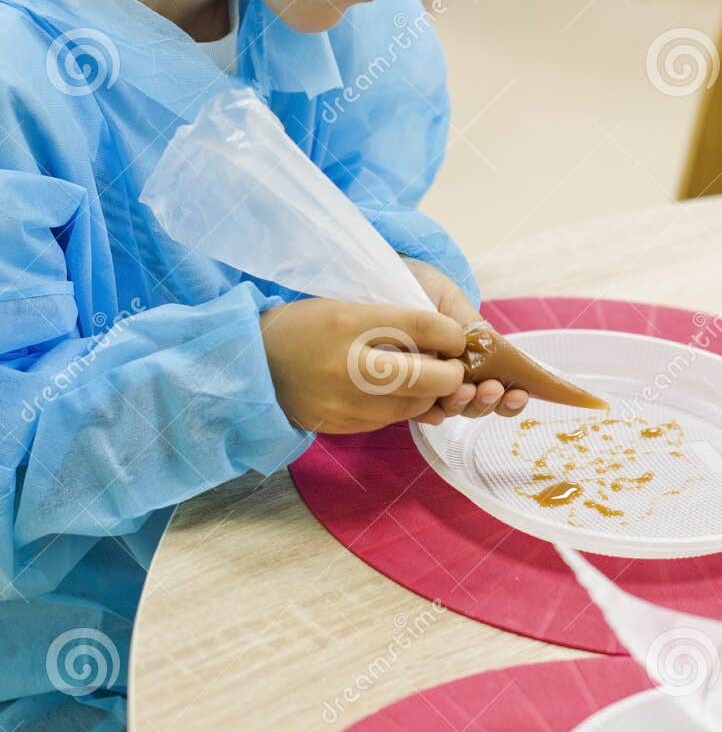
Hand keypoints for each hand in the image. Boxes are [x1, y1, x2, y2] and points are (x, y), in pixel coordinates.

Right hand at [260, 298, 466, 433]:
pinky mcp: (341, 426)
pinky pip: (389, 421)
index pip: (421, 325)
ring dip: (430, 394)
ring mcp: (344, 401)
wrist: (253, 364)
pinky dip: (402, 408)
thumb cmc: (304, 326)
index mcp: (350, 322)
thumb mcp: (344, 305)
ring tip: (427, 381)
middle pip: (426, 376)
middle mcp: (348, 364)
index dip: (451, 333)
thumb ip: (390, 319)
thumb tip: (444, 334)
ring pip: (413, 406)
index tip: (458, 336)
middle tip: (454, 367)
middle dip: (451, 374)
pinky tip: (398, 395)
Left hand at [402, 257, 529, 424]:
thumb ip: (470, 326)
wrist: (381, 273)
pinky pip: (414, 411)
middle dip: (488, 402)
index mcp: (470, 357)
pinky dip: (428, 414)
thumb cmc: (420, 284)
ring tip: (466, 391)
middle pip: (476, 404)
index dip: (509, 397)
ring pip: (450, 410)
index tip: (520, 392)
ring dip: (463, 406)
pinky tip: (436, 410)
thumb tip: (494, 354)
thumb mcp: (450, 300)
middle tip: (491, 389)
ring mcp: (424, 383)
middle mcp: (449, 374)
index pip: (496, 387)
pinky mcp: (395, 388)